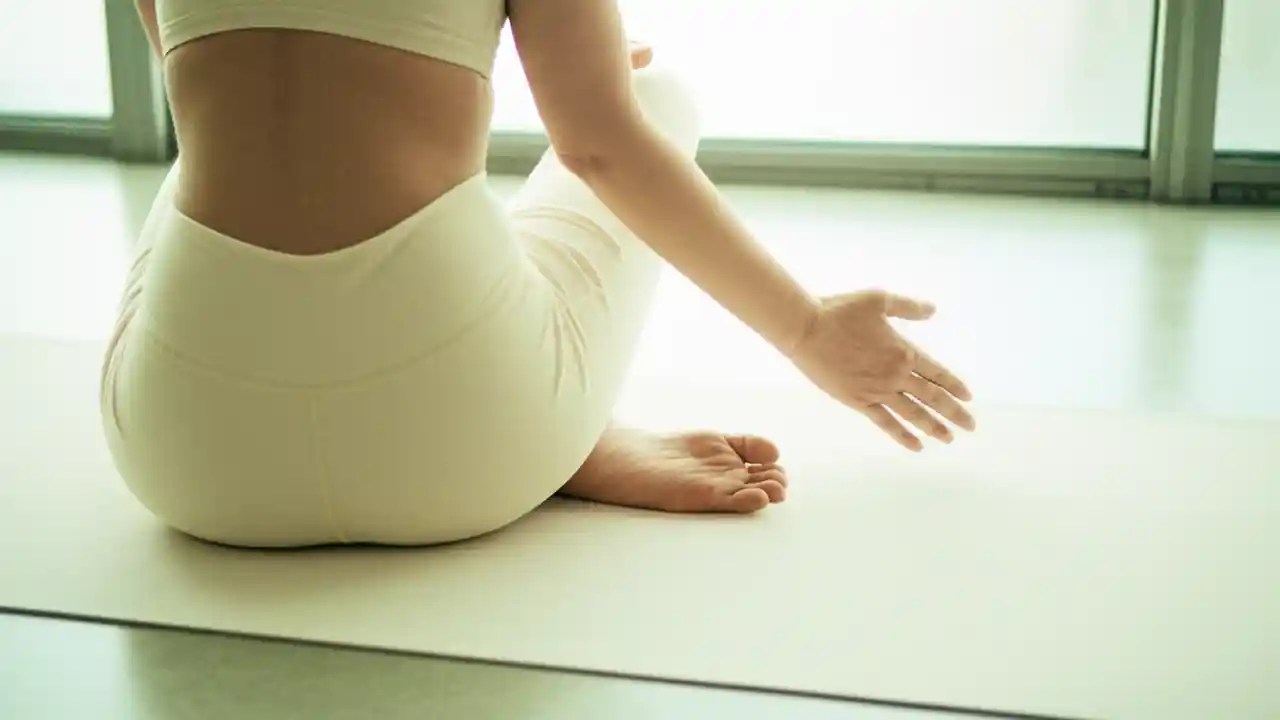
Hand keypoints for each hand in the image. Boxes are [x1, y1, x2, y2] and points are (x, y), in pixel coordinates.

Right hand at [788, 290, 974, 450]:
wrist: (806, 329)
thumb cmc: (840, 310)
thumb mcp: (878, 300)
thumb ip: (909, 307)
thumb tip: (932, 310)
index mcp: (904, 351)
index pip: (938, 374)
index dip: (955, 386)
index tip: (968, 398)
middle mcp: (896, 375)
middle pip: (932, 398)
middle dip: (954, 413)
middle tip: (970, 426)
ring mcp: (877, 391)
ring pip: (913, 414)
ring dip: (933, 427)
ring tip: (948, 438)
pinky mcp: (858, 402)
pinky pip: (886, 422)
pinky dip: (902, 435)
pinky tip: (916, 446)